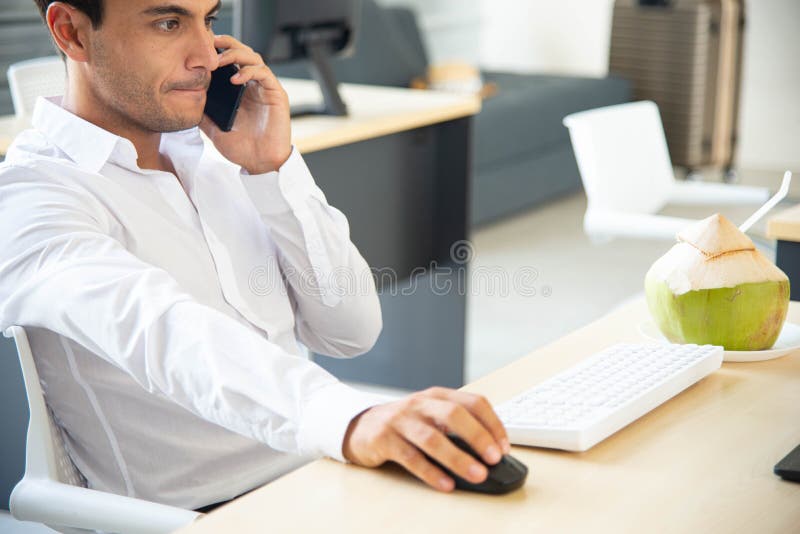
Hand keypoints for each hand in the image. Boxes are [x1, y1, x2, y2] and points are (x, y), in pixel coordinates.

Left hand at [199, 34, 291, 173]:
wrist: (259, 164)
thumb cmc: (242, 148)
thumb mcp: (214, 129)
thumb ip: (203, 114)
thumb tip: (186, 101)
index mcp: (241, 90)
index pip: (231, 61)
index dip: (219, 50)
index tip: (201, 48)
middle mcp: (254, 86)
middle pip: (243, 53)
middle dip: (227, 44)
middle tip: (210, 43)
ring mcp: (266, 88)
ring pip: (254, 58)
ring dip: (236, 54)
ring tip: (219, 61)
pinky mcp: (277, 94)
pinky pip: (264, 73)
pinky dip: (249, 71)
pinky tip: (235, 78)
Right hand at [342, 387, 510, 491]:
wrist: (360, 426)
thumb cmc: (404, 425)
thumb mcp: (431, 418)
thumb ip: (456, 429)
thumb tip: (489, 454)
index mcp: (437, 396)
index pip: (473, 402)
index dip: (492, 424)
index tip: (504, 447)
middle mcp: (420, 404)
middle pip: (454, 415)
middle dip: (478, 437)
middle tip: (494, 458)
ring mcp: (401, 420)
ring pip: (433, 438)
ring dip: (458, 458)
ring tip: (476, 475)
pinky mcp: (384, 439)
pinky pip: (410, 457)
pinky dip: (431, 472)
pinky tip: (446, 484)